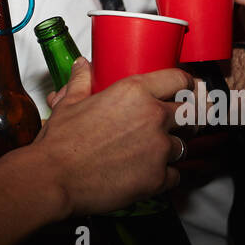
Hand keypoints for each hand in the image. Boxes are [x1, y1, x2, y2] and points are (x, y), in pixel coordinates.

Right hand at [30, 58, 192, 215]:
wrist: (55, 177)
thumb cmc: (61, 141)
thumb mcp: (70, 103)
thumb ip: (82, 81)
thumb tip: (82, 66)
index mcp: (134, 92)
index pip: (179, 80)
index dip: (185, 85)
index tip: (187, 91)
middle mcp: (153, 116)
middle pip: (189, 114)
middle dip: (183, 119)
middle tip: (171, 125)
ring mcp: (159, 148)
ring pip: (182, 146)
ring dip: (171, 149)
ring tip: (150, 153)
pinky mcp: (158, 178)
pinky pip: (175, 175)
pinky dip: (164, 176)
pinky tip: (146, 174)